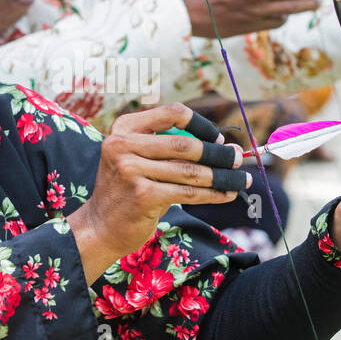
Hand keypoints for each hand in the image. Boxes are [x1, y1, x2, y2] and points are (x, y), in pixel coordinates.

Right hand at [67, 105, 248, 280]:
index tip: (219, 138)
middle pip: (185, 144)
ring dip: (222, 176)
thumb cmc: (127, 190)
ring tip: (241, 179)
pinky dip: (212, 194)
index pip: (173, 114)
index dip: (202, 124)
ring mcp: (131, 170)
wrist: (99, 226)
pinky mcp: (143, 195)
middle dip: (219, 153)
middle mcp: (124, 144)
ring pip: (190, 171)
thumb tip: (226, 146)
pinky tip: (226, 195)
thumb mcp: (138, 158)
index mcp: (124, 127)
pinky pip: (188, 193)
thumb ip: (171, 148)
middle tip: (239, 159)